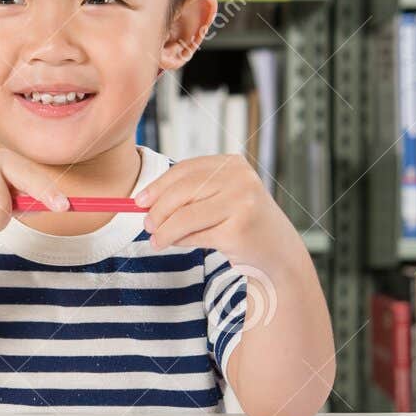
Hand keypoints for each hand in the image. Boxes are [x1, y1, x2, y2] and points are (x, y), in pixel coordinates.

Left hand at [134, 154, 300, 269]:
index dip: (157, 186)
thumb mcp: (218, 199)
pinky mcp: (239, 230)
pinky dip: (182, 241)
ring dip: (165, 231)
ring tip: (156, 241)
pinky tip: (180, 243)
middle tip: (146, 226)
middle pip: (182, 192)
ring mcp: (242, 204)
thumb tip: (142, 203)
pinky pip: (196, 236)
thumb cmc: (240, 222)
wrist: (277, 251)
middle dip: (158, 211)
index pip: (185, 170)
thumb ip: (187, 196)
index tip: (138, 201)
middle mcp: (240, 179)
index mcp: (232, 164)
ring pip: (185, 216)